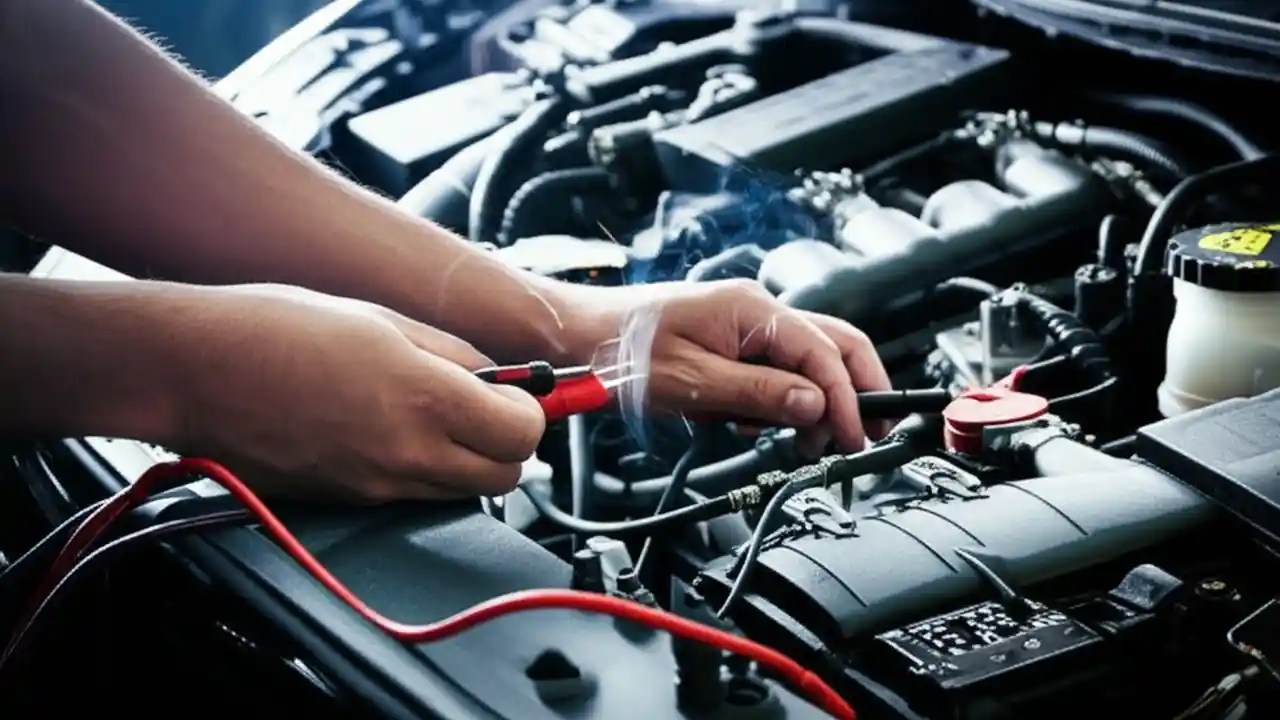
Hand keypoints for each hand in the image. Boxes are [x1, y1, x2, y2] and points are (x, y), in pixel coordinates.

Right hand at [163, 284, 544, 501]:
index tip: (517, 393)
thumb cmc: (277, 327)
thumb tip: (498, 378)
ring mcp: (374, 487)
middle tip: (485, 409)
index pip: (523, 434)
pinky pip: (411, 499)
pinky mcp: (346, 503)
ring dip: (467, 462)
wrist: (192, 370)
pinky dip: (420, 474)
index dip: (530, 412)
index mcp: (423, 397)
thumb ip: (453, 354)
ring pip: (461, 494)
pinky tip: (389, 434)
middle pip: (505, 478)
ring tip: (433, 417)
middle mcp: (406, 454)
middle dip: (507, 444)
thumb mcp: (382, 319)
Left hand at [608, 280, 890, 456]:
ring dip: (814, 402)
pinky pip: (774, 370)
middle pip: (833, 345)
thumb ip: (759, 394)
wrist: (578, 337)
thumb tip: (815, 404)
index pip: (824, 353)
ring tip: (802, 442)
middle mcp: (756, 311)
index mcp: (752, 310)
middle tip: (863, 434)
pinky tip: (756, 423)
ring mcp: (745, 325)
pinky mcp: (730, 342)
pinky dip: (779, 399)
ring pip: (807, 361)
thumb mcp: (693, 383)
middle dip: (855, 390)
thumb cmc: (621, 351)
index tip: (853, 436)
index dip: (847, 399)